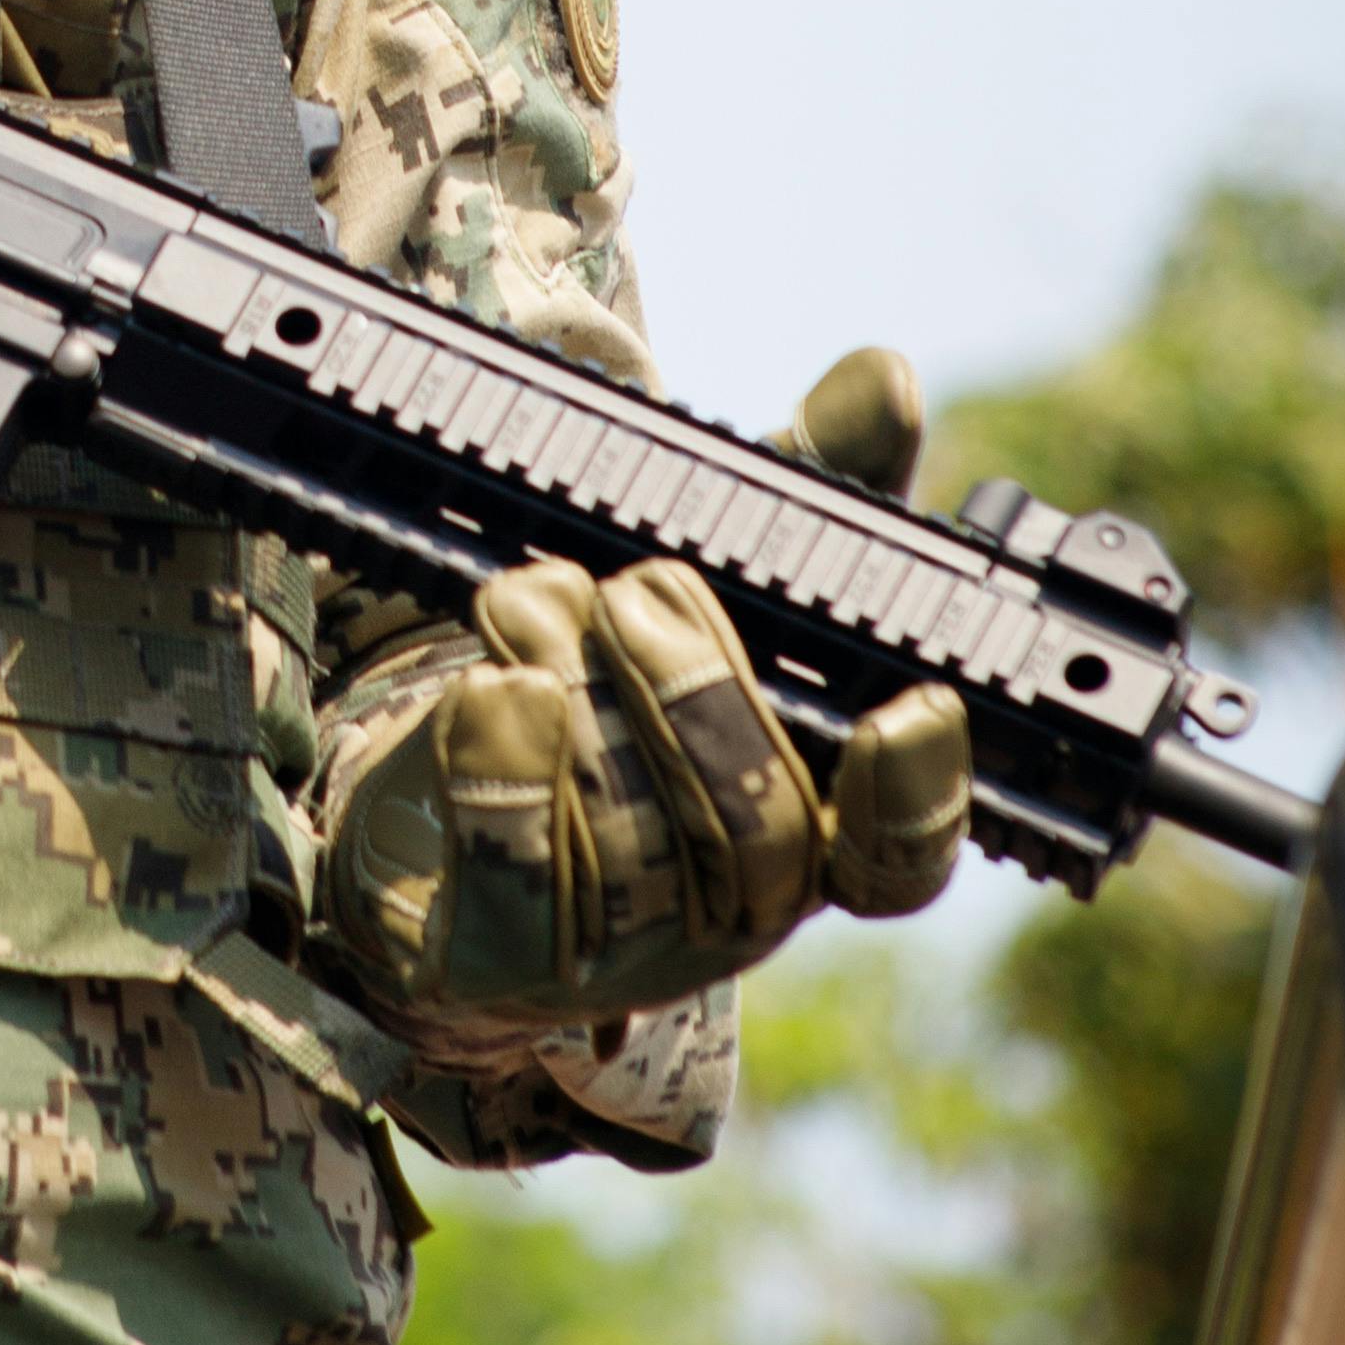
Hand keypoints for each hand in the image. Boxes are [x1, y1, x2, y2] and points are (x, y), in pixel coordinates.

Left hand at [316, 346, 970, 1028]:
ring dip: (585, 699)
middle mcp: (732, 907)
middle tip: (640, 585)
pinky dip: (508, 775)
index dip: (920, 794)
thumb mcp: (709, 570)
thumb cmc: (600, 677)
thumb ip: (803, 486)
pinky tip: (492, 684)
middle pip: (762, 842)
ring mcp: (618, 952)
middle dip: (702, 696)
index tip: (907, 707)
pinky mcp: (497, 963)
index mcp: (811, 824)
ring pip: (639, 855)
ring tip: (529, 594)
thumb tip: (883, 381)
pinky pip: (520, 889)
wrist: (424, 800)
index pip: (902, 855)